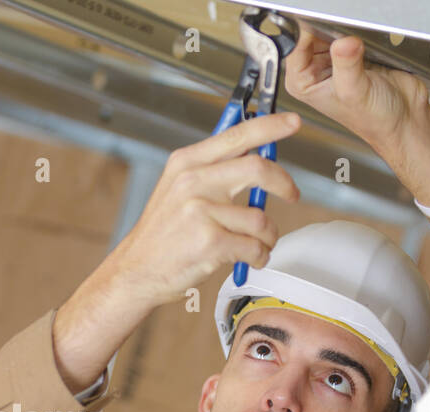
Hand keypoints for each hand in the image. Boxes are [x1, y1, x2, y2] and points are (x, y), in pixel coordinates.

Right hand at [53, 112, 301, 390]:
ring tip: (256, 243)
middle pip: (258, 168)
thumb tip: (256, 155)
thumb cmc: (163, 235)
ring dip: (268, 235)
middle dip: (284, 183)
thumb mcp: (178, 189)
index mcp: (187, 163)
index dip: (270, 126)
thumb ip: (214, 170)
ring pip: (260, 217)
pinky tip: (248, 259)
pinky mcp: (209, 242)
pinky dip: (259, 256)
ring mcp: (200, 211)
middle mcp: (193, 181)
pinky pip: (254, 246)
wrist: (136, 271)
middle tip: (292, 194)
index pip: (237, 135)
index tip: (293, 122)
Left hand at [285, 31, 428, 152]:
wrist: (403, 119)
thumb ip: (346, 64)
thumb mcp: (354, 91)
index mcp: (302, 82)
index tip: (326, 30)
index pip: (294, 46)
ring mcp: (333, 61)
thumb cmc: (374, 120)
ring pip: (330, 30)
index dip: (308, 34)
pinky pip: (350, 30)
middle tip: (345, 39)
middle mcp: (314, 71)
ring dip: (345, 31)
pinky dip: (358, 31)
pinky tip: (366, 45)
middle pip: (311, 34)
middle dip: (328, 31)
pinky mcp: (353, 52)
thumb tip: (342, 42)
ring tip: (357, 48)